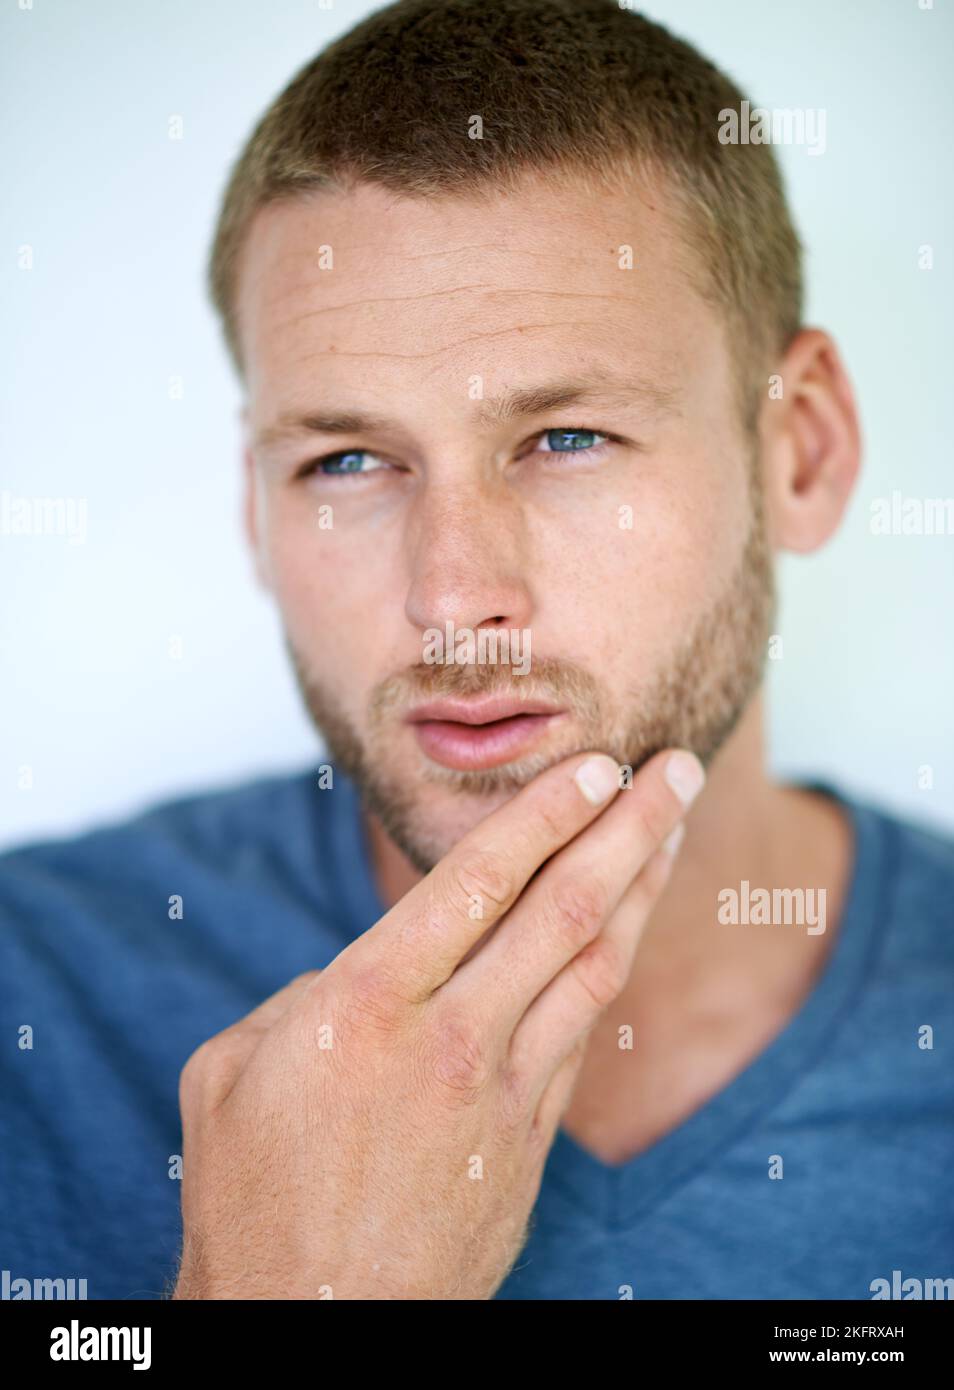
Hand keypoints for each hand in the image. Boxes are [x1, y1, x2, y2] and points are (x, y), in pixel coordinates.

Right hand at [172, 746, 703, 1298]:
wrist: (311, 1328)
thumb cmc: (253, 1200)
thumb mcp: (233, 1069)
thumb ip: (307, 995)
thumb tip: (363, 972)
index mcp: (365, 1003)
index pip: (479, 879)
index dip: (547, 812)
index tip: (595, 765)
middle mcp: (450, 1037)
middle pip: (564, 907)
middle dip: (628, 826)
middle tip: (673, 769)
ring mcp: (503, 1093)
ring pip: (593, 966)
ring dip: (640, 888)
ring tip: (673, 830)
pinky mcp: (530, 1143)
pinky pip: (581, 1035)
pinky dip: (608, 970)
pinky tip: (625, 932)